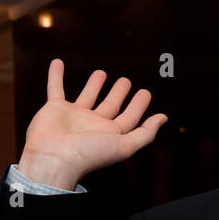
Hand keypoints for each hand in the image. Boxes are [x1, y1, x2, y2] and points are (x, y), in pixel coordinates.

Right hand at [18, 59, 166, 187]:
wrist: (54, 157)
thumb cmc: (89, 154)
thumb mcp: (124, 145)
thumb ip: (145, 133)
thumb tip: (163, 118)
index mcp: (110, 133)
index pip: (129, 117)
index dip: (139, 105)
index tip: (145, 92)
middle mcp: (93, 124)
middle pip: (110, 106)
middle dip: (119, 94)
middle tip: (126, 81)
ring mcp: (74, 116)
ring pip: (87, 96)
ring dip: (94, 85)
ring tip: (101, 72)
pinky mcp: (55, 108)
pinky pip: (55, 88)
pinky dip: (55, 75)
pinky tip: (58, 62)